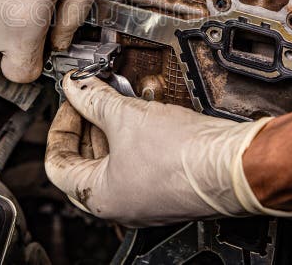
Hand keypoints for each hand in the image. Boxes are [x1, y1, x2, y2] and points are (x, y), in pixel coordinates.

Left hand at [45, 74, 291, 226]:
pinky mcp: (166, 187)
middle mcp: (120, 205)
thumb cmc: (184, 154)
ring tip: (115, 99)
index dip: (60, 127)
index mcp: (100, 197)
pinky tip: (139, 113)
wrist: (233, 164)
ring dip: (109, 128)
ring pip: (111, 162)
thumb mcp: (126, 116)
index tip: (70, 102)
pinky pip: (136, 161)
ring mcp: (144, 198)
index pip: (57, 165)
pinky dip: (132, 137)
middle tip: (90, 97)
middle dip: (85, 125)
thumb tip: (76, 86)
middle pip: (84, 163)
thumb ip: (93, 98)